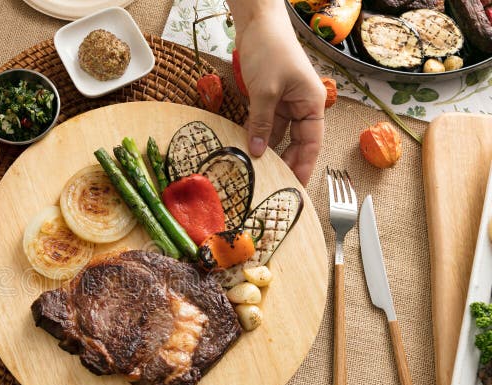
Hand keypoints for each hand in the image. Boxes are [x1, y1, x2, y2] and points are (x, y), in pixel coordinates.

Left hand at [235, 5, 325, 184]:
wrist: (258, 23)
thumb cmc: (271, 50)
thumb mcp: (265, 91)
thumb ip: (261, 123)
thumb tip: (257, 151)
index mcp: (312, 103)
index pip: (312, 142)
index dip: (304, 165)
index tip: (295, 186)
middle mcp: (302, 105)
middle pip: (296, 142)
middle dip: (285, 163)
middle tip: (272, 185)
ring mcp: (285, 103)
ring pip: (278, 135)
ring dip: (268, 151)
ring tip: (258, 174)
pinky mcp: (269, 99)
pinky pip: (265, 124)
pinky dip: (257, 136)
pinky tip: (247, 151)